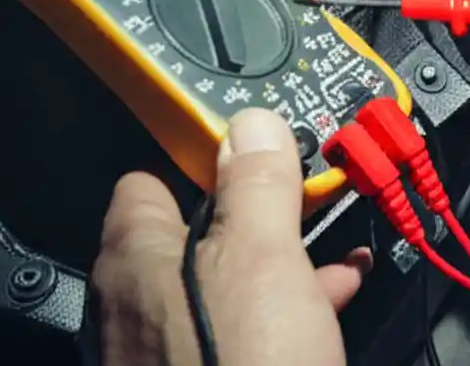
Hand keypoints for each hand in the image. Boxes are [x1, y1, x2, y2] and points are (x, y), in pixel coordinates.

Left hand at [91, 109, 370, 365]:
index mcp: (133, 261)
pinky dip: (284, 313)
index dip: (207, 156)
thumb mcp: (261, 256)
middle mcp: (134, 310)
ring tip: (336, 254)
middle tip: (307, 198)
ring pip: (225, 286)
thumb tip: (252, 126)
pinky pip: (240, 334)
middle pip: (196, 233)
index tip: (259, 147)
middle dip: (259, 216)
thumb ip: (256, 182)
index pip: (149, 179)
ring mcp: (162, 358)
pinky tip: (330, 305)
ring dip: (282, 264)